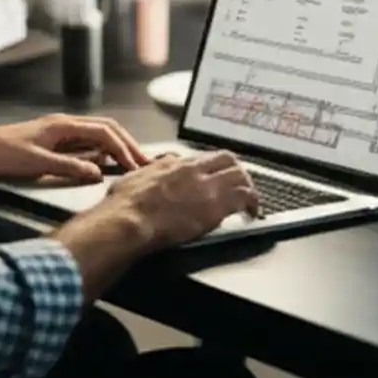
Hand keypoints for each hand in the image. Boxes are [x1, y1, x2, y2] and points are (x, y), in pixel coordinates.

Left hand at [0, 113, 148, 182]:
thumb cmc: (2, 154)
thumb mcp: (37, 163)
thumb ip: (70, 167)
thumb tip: (99, 172)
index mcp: (65, 125)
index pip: (105, 133)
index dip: (124, 149)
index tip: (137, 165)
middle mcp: (66, 124)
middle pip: (107, 129)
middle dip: (128, 144)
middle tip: (144, 162)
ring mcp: (60, 131)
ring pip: (98, 134)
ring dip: (117, 146)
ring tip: (131, 162)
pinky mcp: (54, 140)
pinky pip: (86, 142)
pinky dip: (102, 150)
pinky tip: (105, 162)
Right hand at [105, 151, 259, 249]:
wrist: (129, 220)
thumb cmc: (125, 203)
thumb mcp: (138, 175)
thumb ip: (155, 169)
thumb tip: (161, 166)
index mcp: (179, 164)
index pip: (211, 156)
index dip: (221, 165)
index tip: (223, 173)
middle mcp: (197, 172)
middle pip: (230, 161)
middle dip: (239, 172)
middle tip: (242, 184)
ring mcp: (208, 188)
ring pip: (242, 178)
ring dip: (249, 188)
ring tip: (251, 200)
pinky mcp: (215, 208)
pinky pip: (244, 199)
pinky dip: (252, 204)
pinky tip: (252, 213)